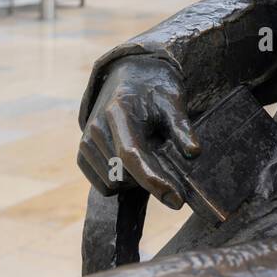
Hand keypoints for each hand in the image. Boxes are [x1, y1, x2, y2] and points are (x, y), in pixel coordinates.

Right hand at [78, 56, 199, 208]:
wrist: (129, 76)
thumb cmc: (155, 90)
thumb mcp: (174, 101)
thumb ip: (182, 127)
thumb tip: (193, 153)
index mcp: (120, 112)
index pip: (132, 154)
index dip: (154, 180)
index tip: (176, 200)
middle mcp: (97, 127)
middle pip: (124, 175)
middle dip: (151, 179)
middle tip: (167, 161)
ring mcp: (86, 141)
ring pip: (115, 184)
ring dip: (136, 180)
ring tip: (148, 154)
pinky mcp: (82, 153)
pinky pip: (104, 186)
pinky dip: (122, 182)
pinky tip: (134, 162)